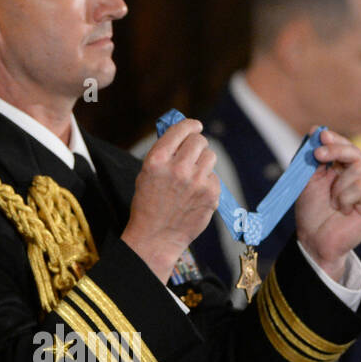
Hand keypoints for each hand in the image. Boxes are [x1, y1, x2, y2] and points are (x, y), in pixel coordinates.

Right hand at [123, 118, 218, 282]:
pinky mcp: (211, 194)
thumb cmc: (148, 204)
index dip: (190, 125)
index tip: (195, 126)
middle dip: (196, 145)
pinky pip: (214, 177)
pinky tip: (195, 193)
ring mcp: (197, 181)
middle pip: (199, 141)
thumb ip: (163, 154)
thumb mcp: (146, 174)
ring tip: (192, 176)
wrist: (155, 236)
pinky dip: (207, 182)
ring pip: (210, 156)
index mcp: (157, 159)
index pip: (181, 130)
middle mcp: (178, 168)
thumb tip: (182, 136)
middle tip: (192, 154)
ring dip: (203, 162)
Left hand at [294, 130, 360, 280]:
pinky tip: (343, 210)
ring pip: (357, 171)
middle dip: (336, 150)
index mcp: (346, 170)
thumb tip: (315, 130)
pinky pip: (360, 188)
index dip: (335, 139)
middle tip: (318, 153)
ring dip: (337, 186)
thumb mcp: (307, 179)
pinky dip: (345, 198)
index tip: (319, 134)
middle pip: (355, 154)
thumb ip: (311, 157)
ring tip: (333, 202)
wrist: (314, 239)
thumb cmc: (311, 211)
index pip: (346, 148)